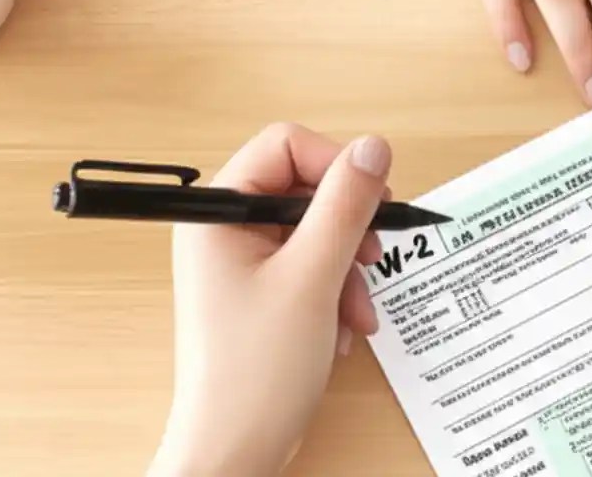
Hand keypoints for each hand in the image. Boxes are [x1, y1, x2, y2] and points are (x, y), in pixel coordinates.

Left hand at [147, 124, 389, 476]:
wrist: (236, 450)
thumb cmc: (255, 373)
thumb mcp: (313, 278)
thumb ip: (345, 206)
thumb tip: (374, 147)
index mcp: (217, 213)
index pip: (286, 146)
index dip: (336, 167)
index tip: (372, 201)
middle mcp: (224, 229)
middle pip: (307, 189)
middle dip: (348, 230)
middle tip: (372, 258)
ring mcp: (243, 262)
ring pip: (317, 232)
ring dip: (347, 270)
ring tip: (354, 315)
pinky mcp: (262, 291)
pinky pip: (314, 266)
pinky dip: (337, 293)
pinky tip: (340, 329)